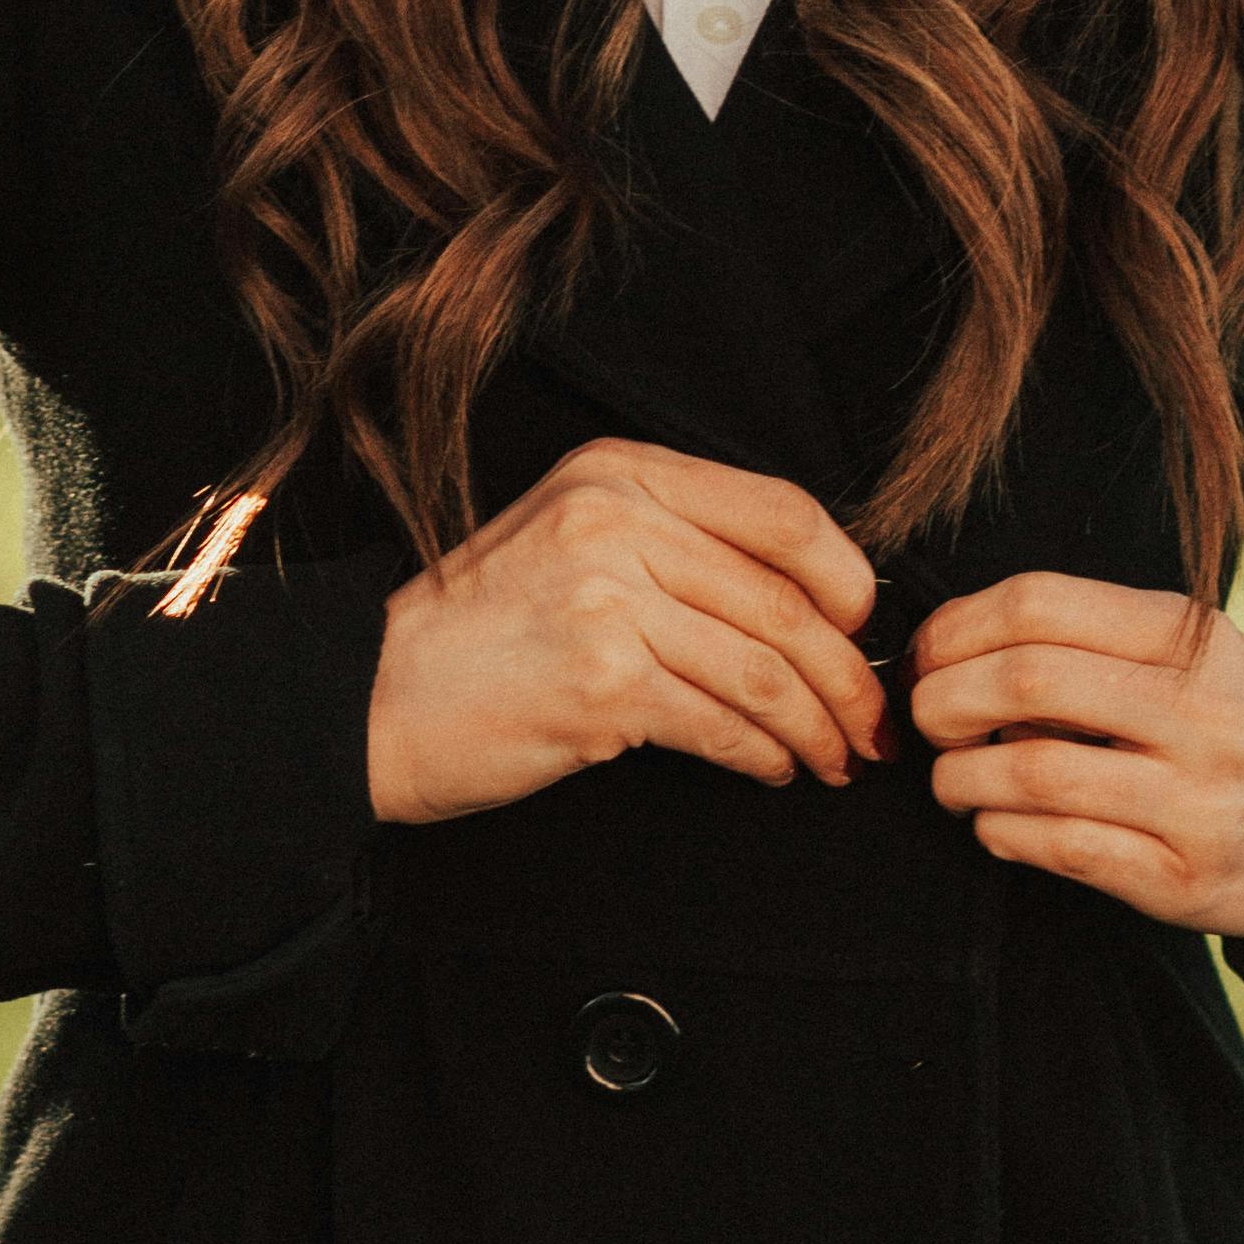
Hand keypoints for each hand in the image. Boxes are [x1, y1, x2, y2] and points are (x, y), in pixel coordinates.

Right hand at [367, 441, 885, 826]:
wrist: (372, 697)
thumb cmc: (481, 632)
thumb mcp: (572, 539)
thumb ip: (674, 544)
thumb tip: (811, 600)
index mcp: (619, 472)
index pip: (782, 510)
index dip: (845, 579)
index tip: (862, 632)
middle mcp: (616, 520)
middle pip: (787, 601)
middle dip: (848, 677)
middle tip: (872, 725)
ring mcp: (608, 599)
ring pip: (766, 669)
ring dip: (818, 728)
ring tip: (832, 760)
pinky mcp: (603, 683)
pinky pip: (724, 725)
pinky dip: (765, 757)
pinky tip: (774, 771)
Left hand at [905, 568, 1243, 934]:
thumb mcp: (1196, 654)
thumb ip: (1095, 643)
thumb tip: (952, 648)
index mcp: (1191, 639)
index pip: (1040, 606)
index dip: (955, 628)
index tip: (925, 653)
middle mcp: (1199, 714)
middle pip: (1025, 682)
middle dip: (942, 699)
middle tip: (925, 718)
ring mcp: (1196, 803)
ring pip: (1031, 774)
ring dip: (961, 777)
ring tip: (954, 779)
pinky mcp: (1185, 882)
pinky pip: (1061, 849)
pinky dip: (1003, 833)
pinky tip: (998, 824)